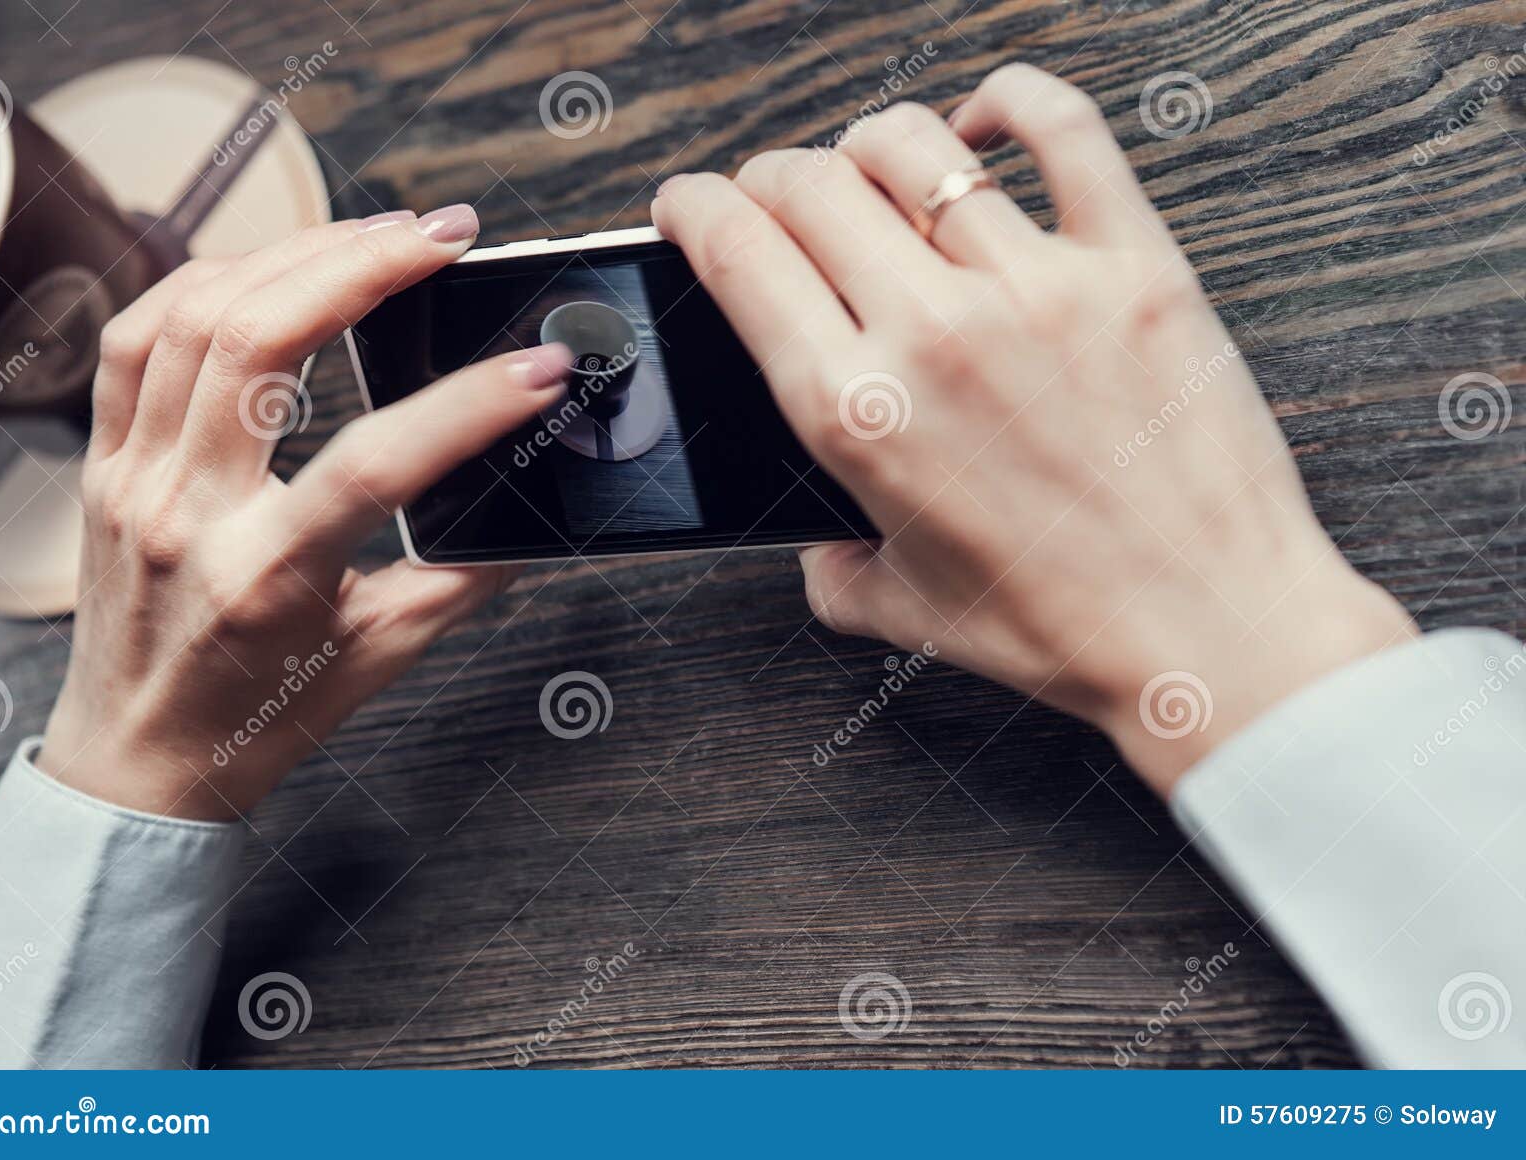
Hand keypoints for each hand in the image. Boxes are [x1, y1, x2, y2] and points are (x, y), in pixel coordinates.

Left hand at [40, 207, 572, 819]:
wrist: (137, 761)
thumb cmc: (256, 719)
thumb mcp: (379, 657)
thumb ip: (458, 581)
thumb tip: (530, 517)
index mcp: (266, 577)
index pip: (376, 462)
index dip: (468, 406)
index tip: (537, 370)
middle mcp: (186, 516)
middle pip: (260, 344)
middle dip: (361, 266)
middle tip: (441, 237)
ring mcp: (133, 481)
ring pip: (193, 318)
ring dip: (290, 255)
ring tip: (372, 234)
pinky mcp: (104, 464)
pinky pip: (135, 338)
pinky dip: (204, 281)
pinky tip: (269, 265)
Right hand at [652, 64, 1415, 795]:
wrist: (1212, 632)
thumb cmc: (1068, 626)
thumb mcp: (910, 611)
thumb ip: (836, 573)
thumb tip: (822, 552)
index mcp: (858, 415)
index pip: (739, 256)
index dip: (692, 207)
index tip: (689, 202)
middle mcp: (935, 336)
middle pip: (810, 186)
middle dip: (767, 175)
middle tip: (773, 193)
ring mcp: (1036, 289)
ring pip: (913, 148)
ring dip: (868, 145)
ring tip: (872, 168)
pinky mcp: (1132, 265)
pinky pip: (1061, 130)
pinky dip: (1008, 103)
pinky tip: (986, 123)